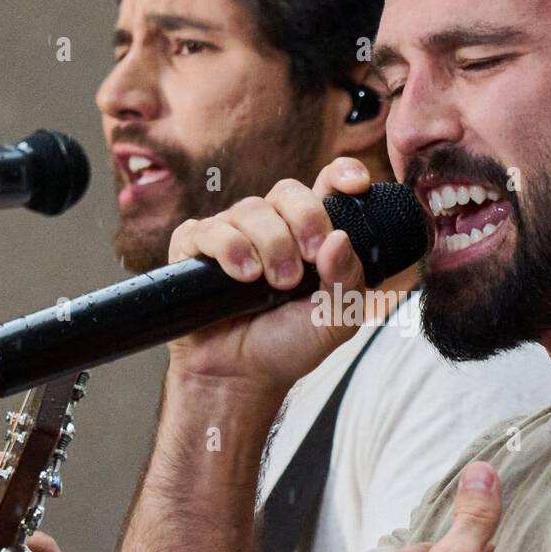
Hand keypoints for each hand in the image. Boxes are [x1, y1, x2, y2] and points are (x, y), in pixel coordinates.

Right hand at [164, 157, 371, 394]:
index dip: (341, 174)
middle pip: (288, 191)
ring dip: (269, 245)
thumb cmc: (288, 344)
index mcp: (310, 234)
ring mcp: (232, 234)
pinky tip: (240, 276)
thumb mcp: (336, 320)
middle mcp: (273, 227)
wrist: (242, 377)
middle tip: (308, 260)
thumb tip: (340, 239)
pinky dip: (228, 248)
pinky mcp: (195, 249)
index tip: (355, 185)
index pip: (327, 185)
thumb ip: (348, 280)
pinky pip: (208, 229)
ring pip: (250, 209)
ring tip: (272, 283)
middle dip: (304, 220)